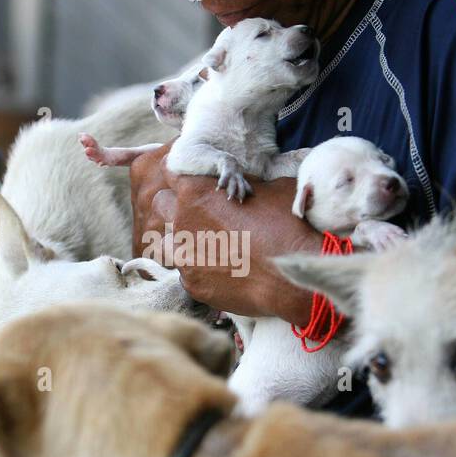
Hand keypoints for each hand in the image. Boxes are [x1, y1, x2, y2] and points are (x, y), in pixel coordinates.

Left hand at [130, 145, 322, 323]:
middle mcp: (182, 222)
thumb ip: (243, 184)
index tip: (189, 180)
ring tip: (203, 244)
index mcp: (197, 192)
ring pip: (164, 242)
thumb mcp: (270, 189)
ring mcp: (184, 256)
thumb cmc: (287, 227)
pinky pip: (184, 272)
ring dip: (179, 239)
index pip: (170, 172)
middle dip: (174, 205)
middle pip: (160, 204)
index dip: (181, 174)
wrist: (295, 277)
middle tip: (197, 212)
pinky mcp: (192, 285)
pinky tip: (219, 270)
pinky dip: (197, 269)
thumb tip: (241, 183)